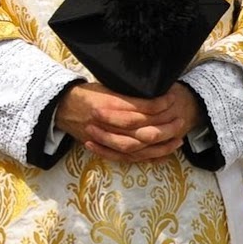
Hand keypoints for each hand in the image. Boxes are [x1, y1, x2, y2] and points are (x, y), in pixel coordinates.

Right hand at [55, 81, 200, 161]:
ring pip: (136, 147)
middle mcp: (105, 123)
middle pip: (141, 130)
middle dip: (165, 128)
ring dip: (159, 146)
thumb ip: (127, 93)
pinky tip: (161, 155)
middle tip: (180, 121)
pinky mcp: (102, 147)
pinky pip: (126, 158)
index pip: (140, 108)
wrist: (62, 108)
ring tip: (177, 139)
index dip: (159, 105)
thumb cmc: (87, 94)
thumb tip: (155, 93)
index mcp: (107, 104)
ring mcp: (103, 137)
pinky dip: (145, 158)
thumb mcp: (106, 86)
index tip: (172, 99)